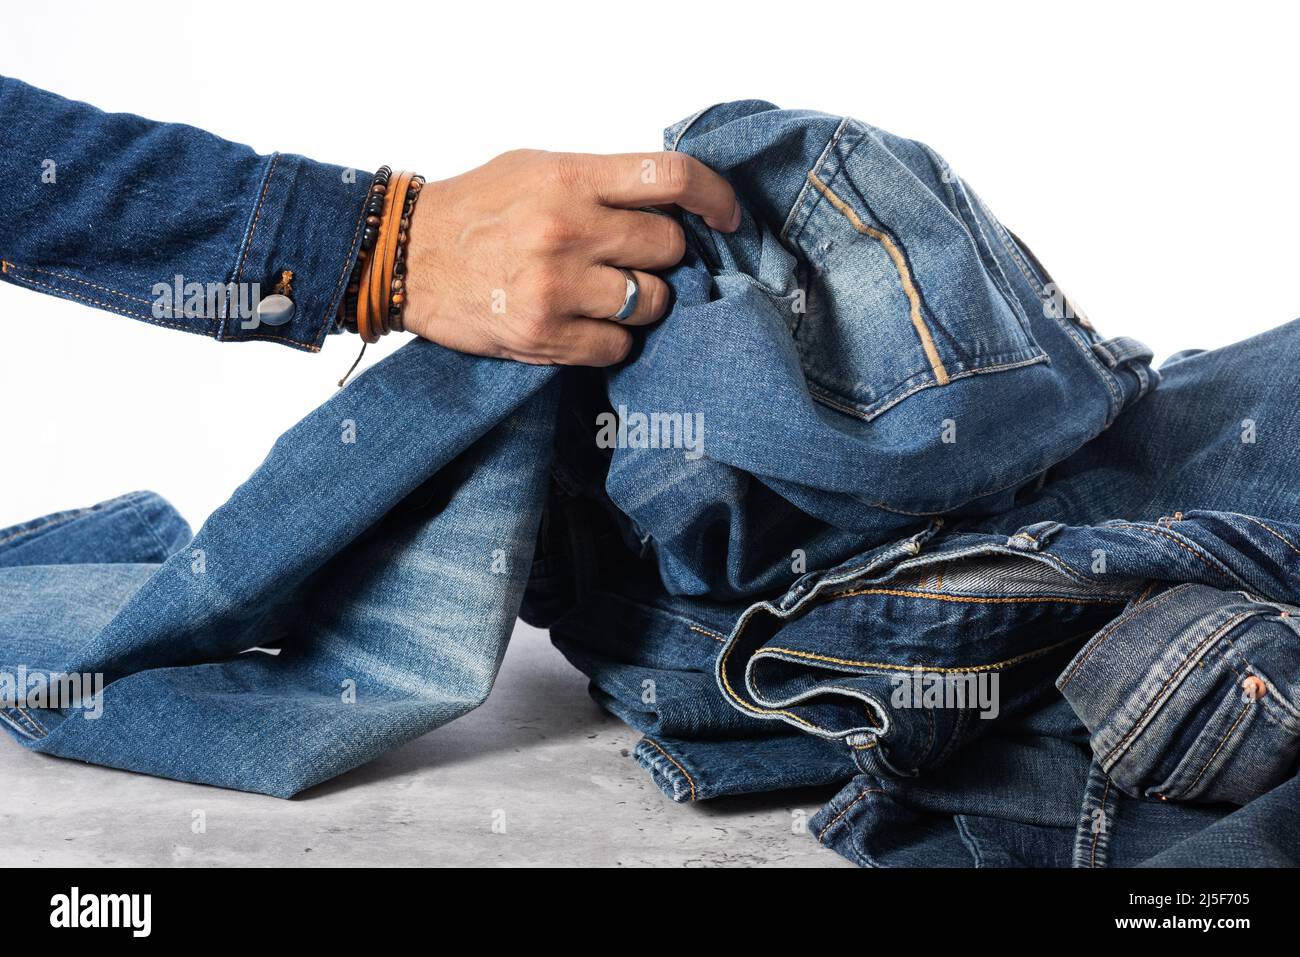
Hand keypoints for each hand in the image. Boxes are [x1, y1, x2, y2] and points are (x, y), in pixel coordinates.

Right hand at [402, 150, 739, 365]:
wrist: (404, 256)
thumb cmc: (474, 210)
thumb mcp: (536, 169)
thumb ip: (601, 182)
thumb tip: (670, 202)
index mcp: (570, 179)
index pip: (671, 178)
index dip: (715, 197)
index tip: (727, 217)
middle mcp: (568, 230)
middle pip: (670, 248)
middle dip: (661, 256)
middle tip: (630, 258)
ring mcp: (557, 287)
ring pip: (652, 302)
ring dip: (640, 301)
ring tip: (603, 292)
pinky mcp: (545, 336)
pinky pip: (620, 345)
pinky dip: (612, 339)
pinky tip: (584, 323)